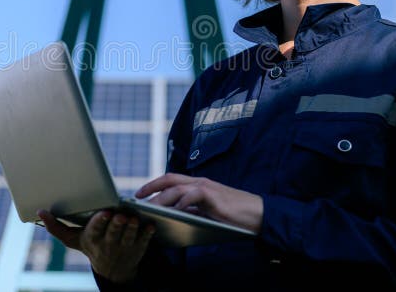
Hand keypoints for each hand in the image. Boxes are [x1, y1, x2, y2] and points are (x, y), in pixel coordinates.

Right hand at [37, 209, 154, 282]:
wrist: (111, 269)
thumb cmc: (90, 245)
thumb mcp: (72, 239)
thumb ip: (56, 227)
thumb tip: (40, 212)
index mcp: (91, 239)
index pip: (95, 229)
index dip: (100, 221)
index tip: (104, 212)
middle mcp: (107, 244)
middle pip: (113, 233)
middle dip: (116, 224)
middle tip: (121, 215)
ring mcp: (124, 247)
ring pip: (129, 236)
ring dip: (132, 228)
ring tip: (134, 218)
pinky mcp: (138, 249)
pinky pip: (144, 241)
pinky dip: (147, 234)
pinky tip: (149, 225)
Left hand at [136, 173, 262, 232]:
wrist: (257, 214)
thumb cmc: (233, 215)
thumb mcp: (208, 212)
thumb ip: (192, 210)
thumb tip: (173, 217)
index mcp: (197, 185)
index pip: (171, 180)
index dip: (154, 185)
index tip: (139, 194)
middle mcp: (199, 182)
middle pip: (169, 179)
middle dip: (151, 187)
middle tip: (137, 198)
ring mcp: (206, 187)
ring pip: (177, 188)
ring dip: (161, 198)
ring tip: (150, 208)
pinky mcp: (213, 196)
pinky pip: (193, 195)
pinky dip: (182, 202)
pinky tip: (174, 211)